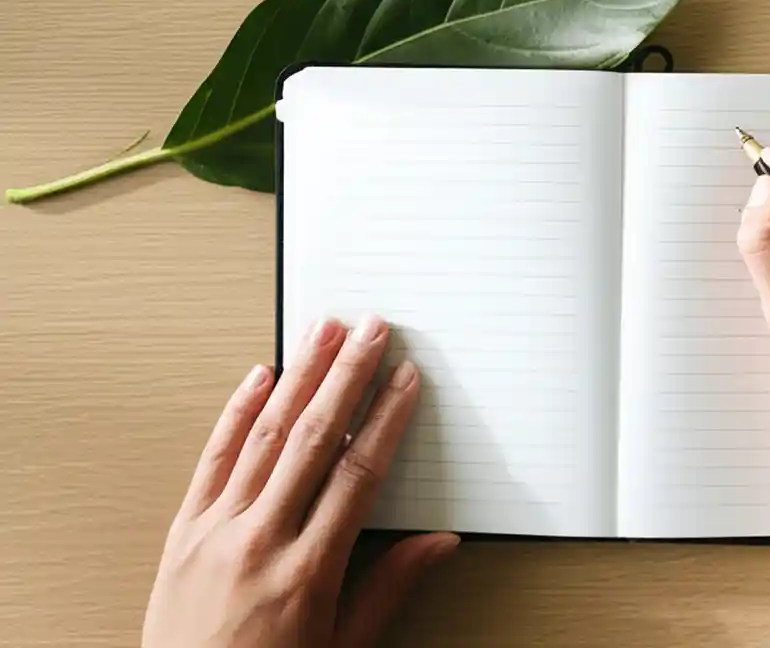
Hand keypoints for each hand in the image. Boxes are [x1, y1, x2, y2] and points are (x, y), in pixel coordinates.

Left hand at [142, 316, 456, 647]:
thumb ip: (389, 588)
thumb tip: (438, 543)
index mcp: (308, 572)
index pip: (358, 473)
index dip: (387, 418)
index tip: (406, 381)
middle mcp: (260, 541)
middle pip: (313, 438)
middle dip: (348, 374)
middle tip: (371, 330)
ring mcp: (216, 531)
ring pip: (264, 434)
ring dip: (299, 376)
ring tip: (322, 330)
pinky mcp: (182, 532)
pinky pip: (212, 459)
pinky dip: (234, 412)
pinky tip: (258, 376)